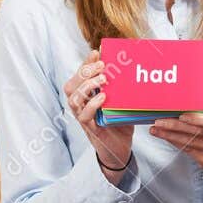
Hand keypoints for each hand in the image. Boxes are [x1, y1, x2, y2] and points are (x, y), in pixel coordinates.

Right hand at [64, 49, 136, 180]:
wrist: (120, 151)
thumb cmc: (119, 125)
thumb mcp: (120, 103)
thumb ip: (120, 88)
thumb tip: (130, 68)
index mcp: (86, 98)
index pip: (79, 77)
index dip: (85, 63)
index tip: (96, 52)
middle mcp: (81, 107)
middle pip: (72, 85)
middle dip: (85, 72)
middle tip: (101, 65)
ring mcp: (84, 119)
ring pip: (74, 99)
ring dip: (87, 86)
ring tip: (103, 79)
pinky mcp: (91, 130)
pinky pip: (84, 116)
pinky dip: (92, 105)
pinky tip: (102, 97)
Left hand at [149, 106, 202, 183]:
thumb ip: (200, 110)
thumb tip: (173, 103)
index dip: (196, 118)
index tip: (181, 116)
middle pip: (196, 131)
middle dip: (174, 126)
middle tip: (158, 121)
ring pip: (188, 142)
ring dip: (169, 135)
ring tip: (155, 129)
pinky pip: (187, 150)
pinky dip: (173, 142)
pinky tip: (164, 136)